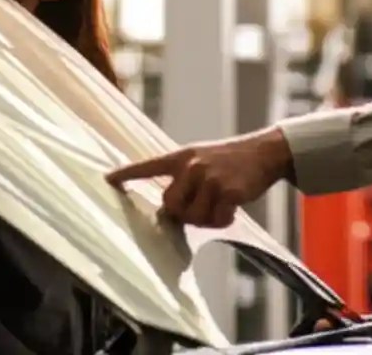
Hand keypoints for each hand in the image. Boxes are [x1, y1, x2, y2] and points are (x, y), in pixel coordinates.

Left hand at [105, 127, 293, 227]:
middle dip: (184, 213)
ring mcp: (210, 178)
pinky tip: (234, 206)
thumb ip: (183, 179)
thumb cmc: (230, 161)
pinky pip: (216, 221)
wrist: (264, 151)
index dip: (127, 174)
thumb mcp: (202, 159)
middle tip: (203, 205)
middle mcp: (192, 166)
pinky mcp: (228, 191)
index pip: (148, 165)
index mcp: (182, 156)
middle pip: (171, 206)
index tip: (107, 179)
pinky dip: (225, 220)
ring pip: (193, 217)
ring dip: (207, 218)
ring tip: (221, 203)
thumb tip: (170, 212)